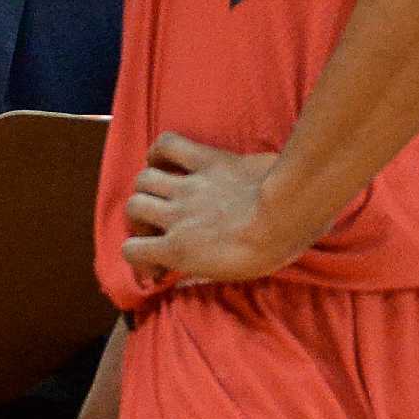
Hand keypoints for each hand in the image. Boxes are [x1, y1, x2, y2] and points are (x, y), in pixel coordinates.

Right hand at [117, 134, 295, 285]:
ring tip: (163, 192)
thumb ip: (200, 268)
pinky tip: (165, 159)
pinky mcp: (205, 159)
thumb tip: (186, 271)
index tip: (157, 263)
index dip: (140, 257)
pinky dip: (160, 150)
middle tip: (160, 225)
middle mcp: (174, 216)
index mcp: (178, 250)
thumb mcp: (230, 274)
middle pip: (133, 208)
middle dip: (141, 218)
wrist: (287, 213)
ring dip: (149, 187)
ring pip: (144, 179)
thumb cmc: (268, 251)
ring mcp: (187, 185)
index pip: (131, 251)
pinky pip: (167, 144)